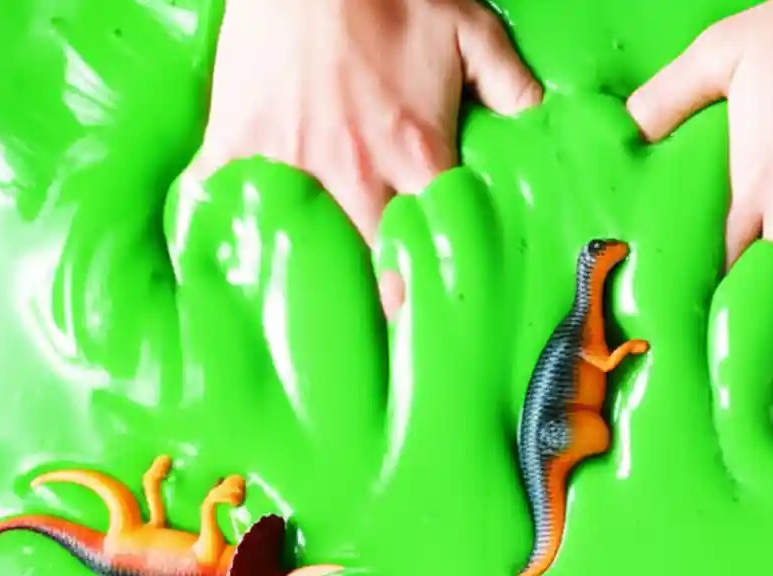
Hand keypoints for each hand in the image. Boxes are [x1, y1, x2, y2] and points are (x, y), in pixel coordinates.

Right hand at [186, 0, 542, 315]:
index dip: (442, 292)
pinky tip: (223, 283)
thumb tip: (549, 129)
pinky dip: (224, 243)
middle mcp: (358, 175)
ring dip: (308, 293)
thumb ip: (513, 89)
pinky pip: (224, 210)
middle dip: (382, 310)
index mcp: (419, 156)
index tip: (444, 328)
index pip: (438, 248)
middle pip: (373, 269)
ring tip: (306, 338)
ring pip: (302, 256)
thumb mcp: (471, 32)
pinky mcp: (236, 145)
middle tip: (384, 347)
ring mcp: (293, 165)